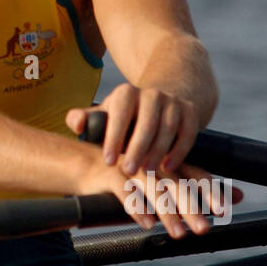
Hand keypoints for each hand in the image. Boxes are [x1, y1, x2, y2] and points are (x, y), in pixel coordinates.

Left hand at [67, 83, 200, 177]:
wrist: (160, 101)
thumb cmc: (125, 115)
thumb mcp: (104, 114)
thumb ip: (85, 119)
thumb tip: (76, 124)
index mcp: (126, 93)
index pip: (120, 113)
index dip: (114, 137)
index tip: (107, 161)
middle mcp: (152, 94)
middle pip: (147, 123)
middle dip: (137, 149)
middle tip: (128, 170)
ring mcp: (173, 102)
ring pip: (168, 128)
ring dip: (157, 152)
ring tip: (147, 172)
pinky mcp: (190, 111)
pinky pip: (188, 133)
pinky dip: (179, 151)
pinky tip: (168, 167)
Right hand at [74, 144, 240, 238]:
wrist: (83, 165)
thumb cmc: (131, 178)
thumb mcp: (162, 184)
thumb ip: (196, 190)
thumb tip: (241, 197)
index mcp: (167, 162)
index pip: (195, 174)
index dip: (211, 190)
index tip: (226, 210)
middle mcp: (152, 162)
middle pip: (176, 184)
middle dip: (191, 208)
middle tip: (204, 230)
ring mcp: (130, 167)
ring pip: (153, 189)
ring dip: (166, 213)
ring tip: (178, 234)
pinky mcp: (109, 176)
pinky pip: (124, 192)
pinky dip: (135, 208)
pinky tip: (145, 224)